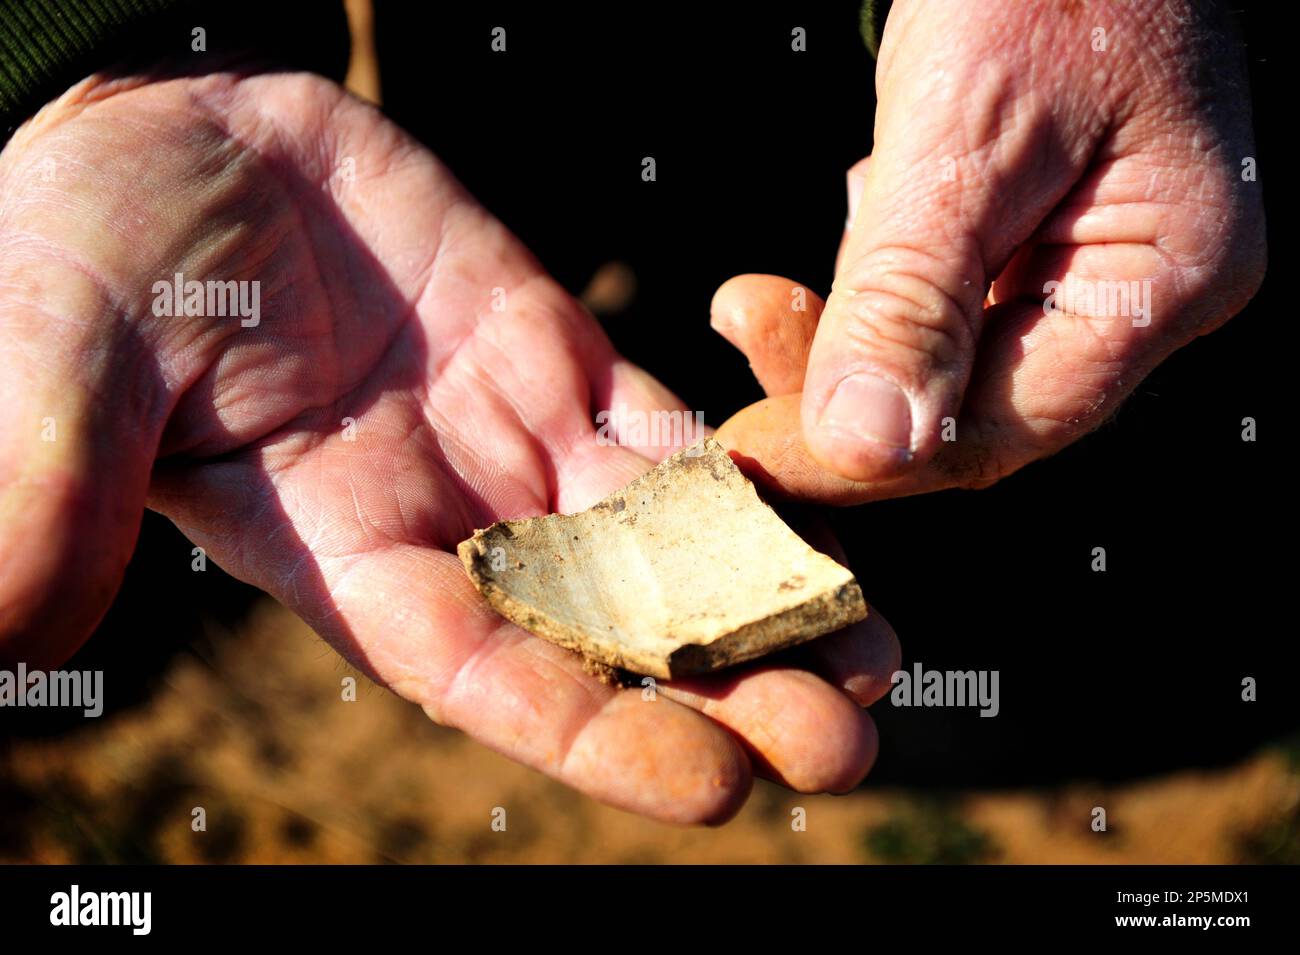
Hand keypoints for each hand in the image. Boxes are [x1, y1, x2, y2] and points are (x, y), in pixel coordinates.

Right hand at [0, 70, 898, 822]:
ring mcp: (509, 443)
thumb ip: (51, 475)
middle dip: (718, 694)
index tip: (710, 784)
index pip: (480, 668)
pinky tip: (826, 532)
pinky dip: (742, 487)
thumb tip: (8, 623)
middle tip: (843, 750)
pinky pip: (663, 437)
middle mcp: (445, 524)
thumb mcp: (52, 352)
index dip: (591, 730)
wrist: (179, 136)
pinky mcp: (556, 358)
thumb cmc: (91, 244)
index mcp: (336, 553)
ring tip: (874, 664)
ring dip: (762, 607)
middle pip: (599, 636)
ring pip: (656, 549)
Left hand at [715, 0, 1264, 501]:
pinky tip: (864, 206)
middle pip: (970, 408)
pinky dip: (880, 278)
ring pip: (947, 360)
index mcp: (1167, 274)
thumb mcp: (962, 129)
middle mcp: (1146, 291)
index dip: (872, 456)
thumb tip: (868, 448)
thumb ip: (912, 295)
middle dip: (840, 379)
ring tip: (772, 282)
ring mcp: (1099, 265)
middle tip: (742, 317)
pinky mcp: (1047, 238)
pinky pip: (949, 302)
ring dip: (848, 324)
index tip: (752, 444)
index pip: (1003, 429)